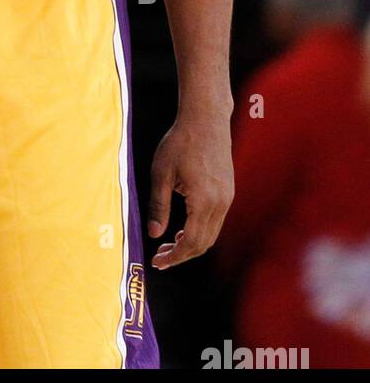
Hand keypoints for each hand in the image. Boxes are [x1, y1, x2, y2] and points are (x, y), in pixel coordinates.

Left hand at [147, 105, 234, 267]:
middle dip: (182, 255)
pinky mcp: (228, 192)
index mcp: (204, 201)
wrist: (205, 120)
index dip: (175, 257)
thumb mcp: (161, 173)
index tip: (158, 263)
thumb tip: (154, 234)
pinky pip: (215, 221)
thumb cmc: (180, 142)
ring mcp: (227, 198)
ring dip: (191, 244)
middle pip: (204, 243)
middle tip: (160, 258)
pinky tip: (183, 228)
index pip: (191, 242)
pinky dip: (200, 231)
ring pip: (211, 234)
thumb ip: (159, 206)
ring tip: (169, 245)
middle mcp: (220, 203)